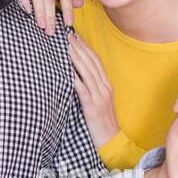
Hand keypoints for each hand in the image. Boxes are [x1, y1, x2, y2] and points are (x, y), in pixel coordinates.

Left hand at [68, 31, 118, 148]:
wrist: (111, 141)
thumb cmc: (103, 123)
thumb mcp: (100, 102)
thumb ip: (92, 89)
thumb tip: (78, 77)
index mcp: (107, 86)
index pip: (97, 62)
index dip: (87, 48)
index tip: (77, 38)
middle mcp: (105, 88)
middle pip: (92, 63)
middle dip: (80, 48)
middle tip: (69, 36)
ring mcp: (99, 97)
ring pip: (87, 72)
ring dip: (76, 58)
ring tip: (67, 46)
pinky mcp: (92, 107)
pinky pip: (82, 89)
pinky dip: (75, 78)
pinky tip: (67, 70)